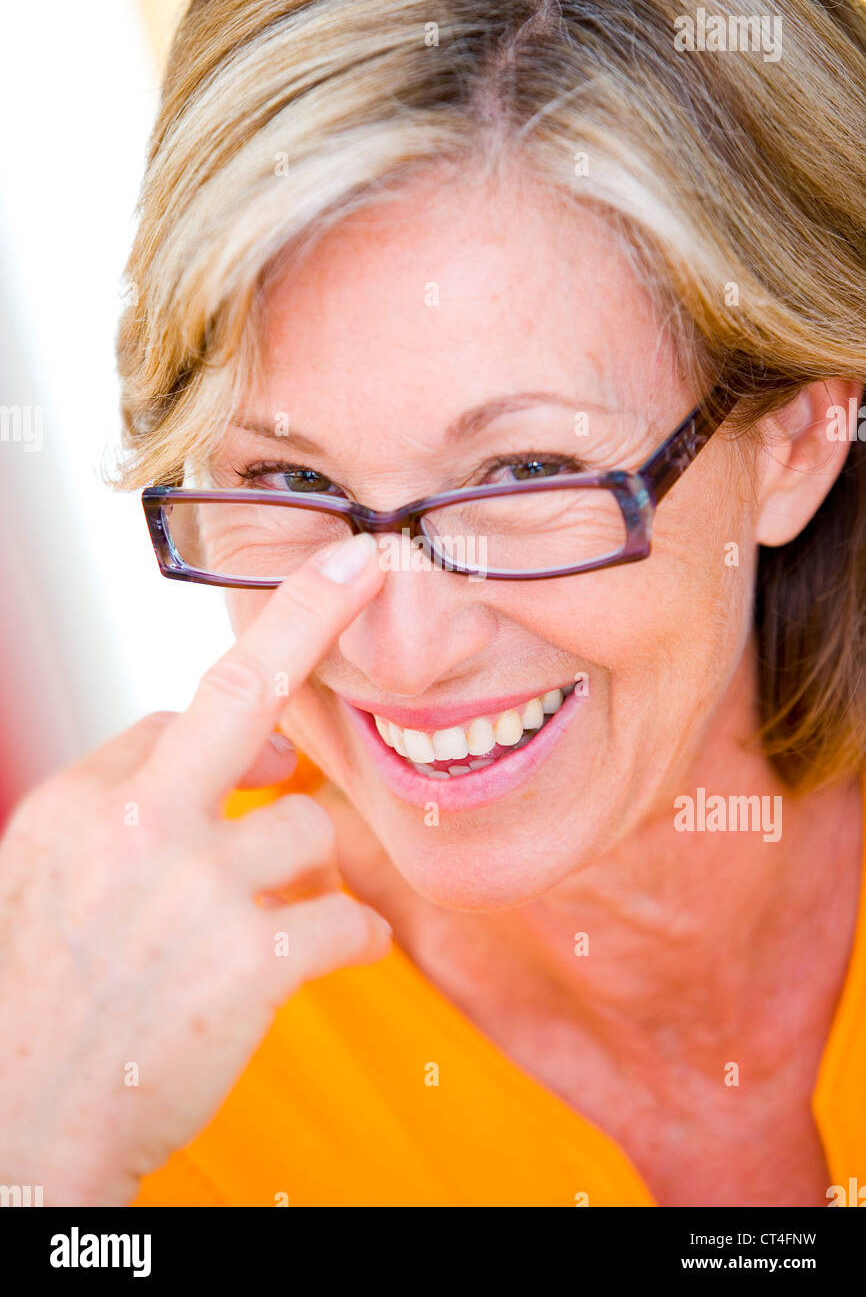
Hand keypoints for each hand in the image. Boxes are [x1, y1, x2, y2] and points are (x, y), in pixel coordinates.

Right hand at [0, 532, 387, 1204]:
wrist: (25, 1124)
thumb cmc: (42, 996)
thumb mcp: (49, 873)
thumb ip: (129, 796)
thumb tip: (261, 751)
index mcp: (81, 802)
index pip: (179, 719)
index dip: (247, 717)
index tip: (300, 658)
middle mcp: (137, 829)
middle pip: (238, 694)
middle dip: (306, 618)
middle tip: (358, 568)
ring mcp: (197, 892)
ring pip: (309, 834)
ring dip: (312, 871)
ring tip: (279, 915)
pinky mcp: (253, 964)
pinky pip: (345, 920)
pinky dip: (356, 935)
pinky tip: (345, 949)